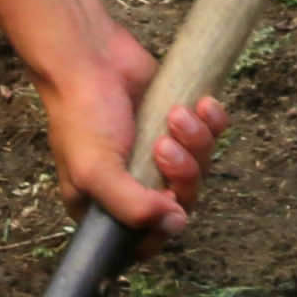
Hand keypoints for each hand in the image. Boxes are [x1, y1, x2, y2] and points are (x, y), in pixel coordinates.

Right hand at [36, 28, 225, 229]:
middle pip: (181, 202)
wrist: (92, 55)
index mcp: (106, 207)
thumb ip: (132, 206)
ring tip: (177, 116)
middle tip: (165, 147)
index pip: (146, 241)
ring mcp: (160, 155)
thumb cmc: (82, 113)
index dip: (163, 226)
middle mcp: (136, 185)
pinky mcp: (180, 125)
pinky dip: (212, 121)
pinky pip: (213, 135)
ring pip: (200, 168)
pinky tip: (201, 103)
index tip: (165, 199)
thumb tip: (175, 226)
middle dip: (182, 174)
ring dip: (196, 142)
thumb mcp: (95, 170)